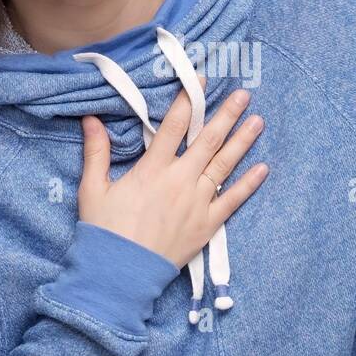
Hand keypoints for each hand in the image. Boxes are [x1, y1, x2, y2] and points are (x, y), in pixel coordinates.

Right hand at [77, 74, 268, 268]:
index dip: (188, 101)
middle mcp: (179, 181)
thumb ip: (97, 152)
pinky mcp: (208, 224)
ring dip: (242, 141)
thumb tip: (91, 120)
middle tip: (244, 94)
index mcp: (152, 169)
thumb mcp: (93, 189)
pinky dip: (249, 184)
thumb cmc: (104, 231)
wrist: (120, 274)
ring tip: (258, 121)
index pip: (174, 126)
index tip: (202, 81)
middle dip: (226, 114)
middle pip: (208, 140)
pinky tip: (264, 168)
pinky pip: (233, 200)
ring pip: (224, 165)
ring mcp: (197, 202)